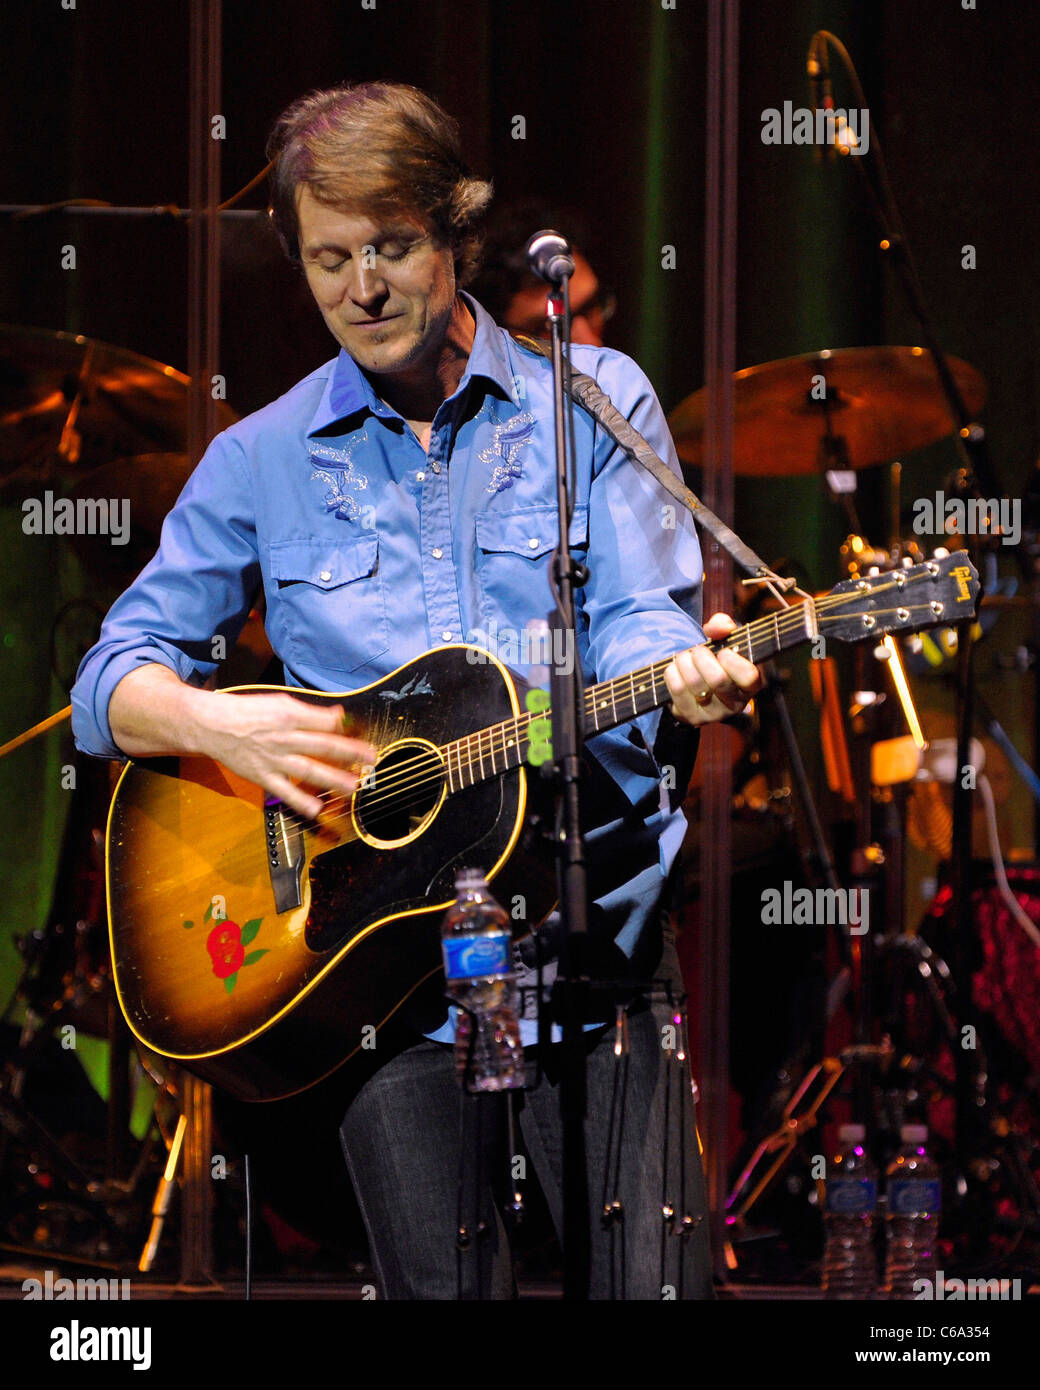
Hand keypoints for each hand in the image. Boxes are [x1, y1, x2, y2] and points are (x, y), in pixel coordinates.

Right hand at [199, 690, 377, 820]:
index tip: (364, 733)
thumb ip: (309, 712)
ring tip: (354, 787)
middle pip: (323, 746)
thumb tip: (337, 716)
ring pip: (308, 771)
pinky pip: (285, 792)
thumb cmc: (248, 711)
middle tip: (370, 759)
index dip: (346, 728)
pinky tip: (317, 810)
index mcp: (289, 716)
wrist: (212, 725)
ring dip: (333, 780)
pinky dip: (300, 802)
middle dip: (350, 754)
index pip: (325, 722)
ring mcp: (274, 759)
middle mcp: (284, 738)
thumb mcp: (280, 702)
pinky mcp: (263, 776)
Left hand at [663, 612, 762, 726]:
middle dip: (702, 657)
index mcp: (750, 685)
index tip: (723, 652)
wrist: (697, 681)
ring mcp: (712, 714)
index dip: (734, 661)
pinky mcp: (691, 717)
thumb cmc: (716, 658)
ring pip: (695, 684)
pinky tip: (676, 670)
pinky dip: (672, 673)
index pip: (749, 677)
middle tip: (698, 650)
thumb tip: (716, 629)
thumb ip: (723, 625)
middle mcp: (735, 704)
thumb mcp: (724, 638)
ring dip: (684, 662)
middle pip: (718, 680)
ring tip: (685, 658)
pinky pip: (677, 690)